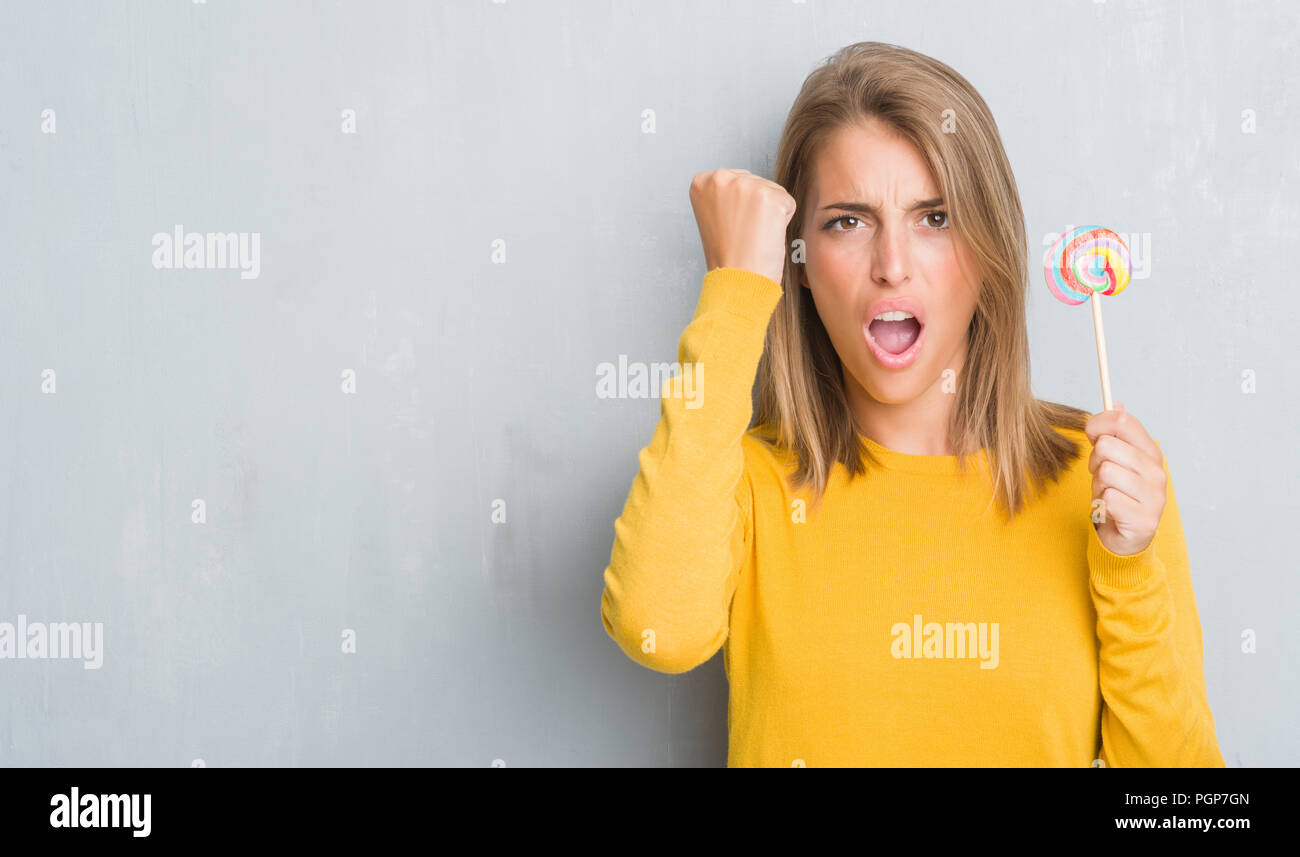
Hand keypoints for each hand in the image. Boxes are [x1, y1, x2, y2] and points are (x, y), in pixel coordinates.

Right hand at [688, 168, 796, 285]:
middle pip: (756, 182)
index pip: (736, 180)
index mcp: (702, 182)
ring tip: (753, 236)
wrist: (735, 280)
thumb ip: (726, 196)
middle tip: (743, 233)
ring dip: (769, 215)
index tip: (730, 224)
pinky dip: (782, 223)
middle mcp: (721, 177)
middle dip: (756, 207)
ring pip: (773, 192)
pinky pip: (788, 204)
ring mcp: (746, 185)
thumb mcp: (714, 217)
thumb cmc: (726, 256)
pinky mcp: (770, 197)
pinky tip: (764, 236)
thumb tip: (748, 190)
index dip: (738, 206)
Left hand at [1084, 402, 1166, 555]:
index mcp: (1151, 453)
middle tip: (1101, 475)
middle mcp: (1156, 472)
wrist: (1126, 538)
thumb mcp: (1117, 460)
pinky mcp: (1143, 519)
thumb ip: (1117, 434)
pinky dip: (1101, 505)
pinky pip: (1108, 499)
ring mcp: (1153, 496)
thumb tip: (1116, 402)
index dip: (1098, 424)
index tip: (1091, 434)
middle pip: (1107, 446)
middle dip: (1094, 461)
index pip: (1124, 421)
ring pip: (1105, 472)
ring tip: (1106, 493)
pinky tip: (1110, 510)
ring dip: (1097, 485)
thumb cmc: (1119, 494)